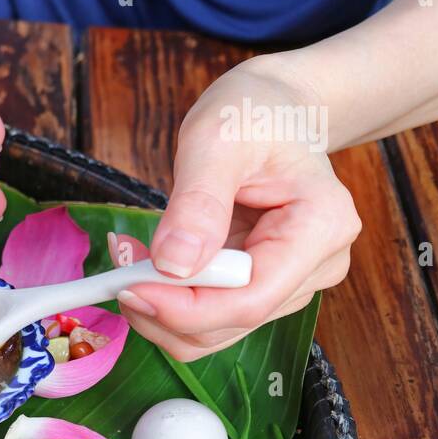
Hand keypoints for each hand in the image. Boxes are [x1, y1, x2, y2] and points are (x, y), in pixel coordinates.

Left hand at [114, 55, 361, 360]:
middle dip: (165, 308)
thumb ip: (197, 203)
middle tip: (116, 270)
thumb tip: (174, 265)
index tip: (128, 289)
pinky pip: (210, 312)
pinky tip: (149, 262)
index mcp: (322, 226)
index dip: (184, 308)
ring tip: (130, 256)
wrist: (274, 109)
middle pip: (231, 323)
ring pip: (216, 329)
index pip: (250, 299)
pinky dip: (170, 298)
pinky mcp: (264, 285)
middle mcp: (317, 264)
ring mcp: (292, 280)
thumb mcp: (216, 139)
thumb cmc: (253, 112)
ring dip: (162, 306)